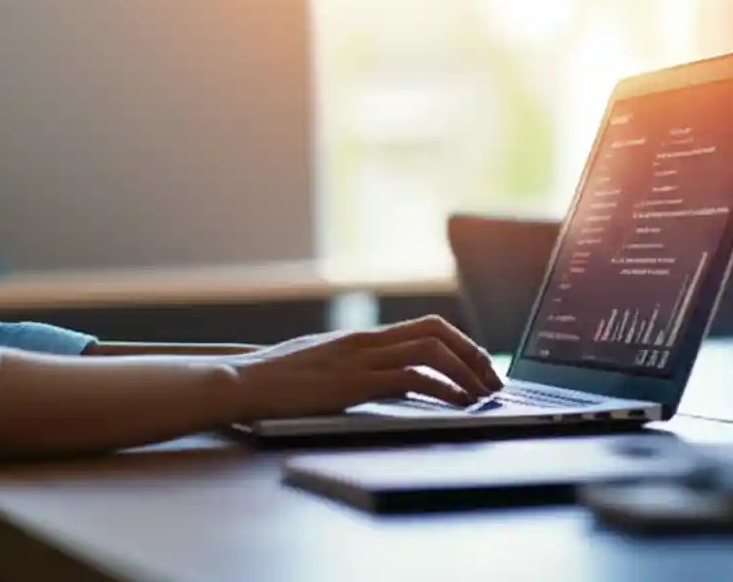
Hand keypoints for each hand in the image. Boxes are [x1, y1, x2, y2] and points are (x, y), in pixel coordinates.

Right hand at [230, 316, 503, 420]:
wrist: (240, 383)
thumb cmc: (272, 382)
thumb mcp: (319, 367)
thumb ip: (350, 368)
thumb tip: (379, 381)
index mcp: (360, 338)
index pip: (424, 326)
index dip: (461, 344)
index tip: (478, 368)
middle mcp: (365, 342)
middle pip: (437, 331)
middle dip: (473, 355)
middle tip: (492, 383)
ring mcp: (359, 360)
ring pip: (432, 350)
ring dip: (466, 373)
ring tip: (483, 397)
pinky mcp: (353, 383)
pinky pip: (412, 378)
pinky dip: (443, 390)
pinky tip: (457, 406)